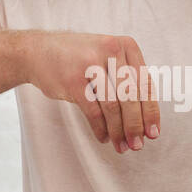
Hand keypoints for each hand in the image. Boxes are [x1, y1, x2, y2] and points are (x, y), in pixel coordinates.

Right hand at [19, 30, 160, 153]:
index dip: (151, 112)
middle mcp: (111, 51)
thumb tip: (145, 119)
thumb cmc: (78, 58)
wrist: (38, 51)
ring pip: (113, 106)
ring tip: (122, 146)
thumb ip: (127, 78)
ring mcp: (91, 65)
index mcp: (126, 46)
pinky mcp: (74, 80)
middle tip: (138, 145)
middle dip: (135, 126)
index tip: (153, 133)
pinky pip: (93, 111)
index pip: (145, 84)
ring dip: (118, 131)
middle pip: (130, 97)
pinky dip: (100, 128)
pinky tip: (104, 138)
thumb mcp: (107, 57)